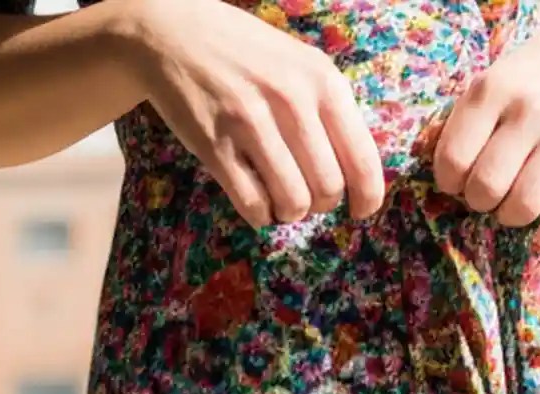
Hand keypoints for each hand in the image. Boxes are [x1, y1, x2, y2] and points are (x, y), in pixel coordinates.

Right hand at [122, 0, 385, 226]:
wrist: (172, 32)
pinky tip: (257, 203)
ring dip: (290, 212)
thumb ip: (329, 110)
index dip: (367, 197)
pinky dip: (260, 215)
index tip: (360, 211)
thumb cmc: (245, 53)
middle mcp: (292, 101)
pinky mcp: (214, 145)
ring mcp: (250, 123)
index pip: (362, 159)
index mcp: (323, 81)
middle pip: (328, 188)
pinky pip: (252, 203)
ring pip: (293, 201)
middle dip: (321, 205)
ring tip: (281, 201)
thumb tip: (355, 173)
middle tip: (307, 197)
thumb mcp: (301, 65)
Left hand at [432, 19, 539, 247]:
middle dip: (479, 201)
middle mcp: (529, 110)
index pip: (454, 158)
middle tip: (487, 193)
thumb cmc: (536, 77)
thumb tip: (425, 163)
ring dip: (510, 216)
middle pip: (487, 186)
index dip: (449, 181)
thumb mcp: (494, 80)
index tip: (458, 180)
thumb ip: (463, 119)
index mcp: (493, 89)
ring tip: (512, 206)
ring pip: (525, 205)